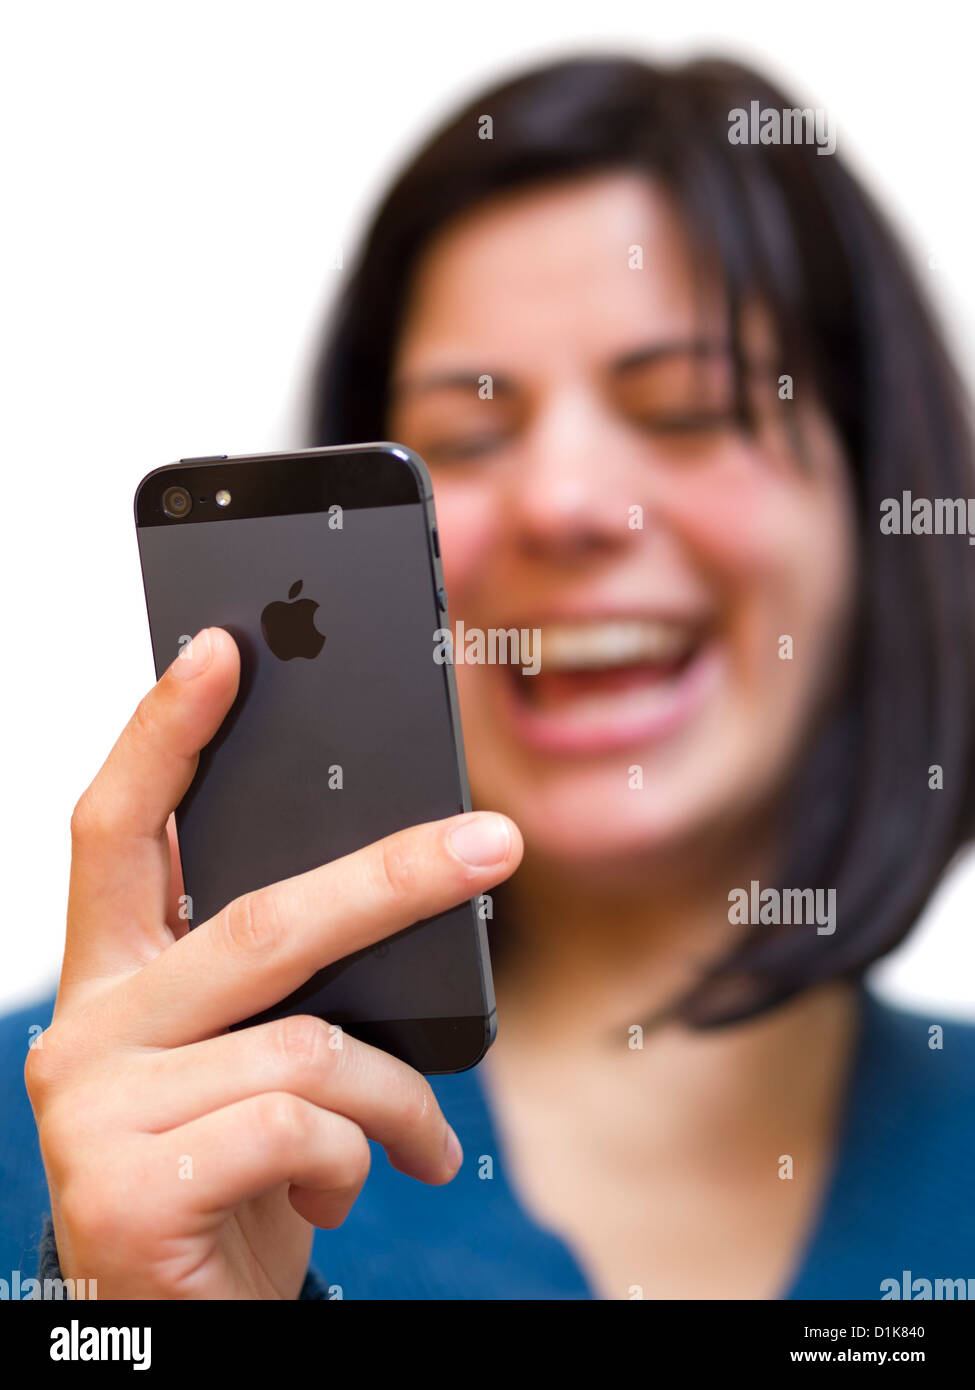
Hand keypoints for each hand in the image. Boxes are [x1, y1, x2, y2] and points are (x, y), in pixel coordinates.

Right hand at [25, 627, 521, 1298]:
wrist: (183, 1322)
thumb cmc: (234, 1172)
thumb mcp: (251, 1062)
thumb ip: (282, 983)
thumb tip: (404, 887)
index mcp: (114, 978)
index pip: (118, 827)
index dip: (165, 732)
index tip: (224, 649)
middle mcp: (84, 1029)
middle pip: (255, 921)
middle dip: (391, 880)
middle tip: (492, 846)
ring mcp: (94, 1110)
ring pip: (306, 1041)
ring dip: (393, 1096)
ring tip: (417, 1142)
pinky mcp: (128, 1189)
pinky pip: (301, 1125)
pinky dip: (357, 1155)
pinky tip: (342, 1191)